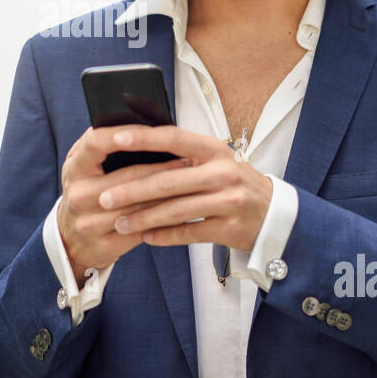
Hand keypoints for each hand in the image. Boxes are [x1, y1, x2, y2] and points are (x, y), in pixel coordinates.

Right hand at [57, 125, 194, 280]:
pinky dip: (164, 219)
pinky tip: (182, 209)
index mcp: (74, 168)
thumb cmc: (88, 192)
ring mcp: (89, 223)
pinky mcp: (104, 245)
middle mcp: (77, 196)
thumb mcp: (85, 166)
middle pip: (125, 178)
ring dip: (169, 194)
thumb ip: (103, 145)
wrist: (71, 240)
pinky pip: (142, 230)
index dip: (123, 134)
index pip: (96, 143)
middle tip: (189, 159)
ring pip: (138, 206)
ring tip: (191, 184)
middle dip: (161, 167)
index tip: (150, 130)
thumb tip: (136, 118)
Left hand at [91, 125, 272, 250]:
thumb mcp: (215, 160)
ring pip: (176, 210)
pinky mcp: (230, 228)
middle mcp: (223, 172)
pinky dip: (166, 237)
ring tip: (120, 224)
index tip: (115, 138)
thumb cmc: (233, 183)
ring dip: (143, 218)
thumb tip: (134, 146)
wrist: (273, 213)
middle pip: (169, 180)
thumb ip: (182, 154)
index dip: (144, 138)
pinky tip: (146, 238)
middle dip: (131, 190)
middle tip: (103, 198)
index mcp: (215, 149)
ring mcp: (229, 201)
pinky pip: (190, 233)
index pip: (174, 138)